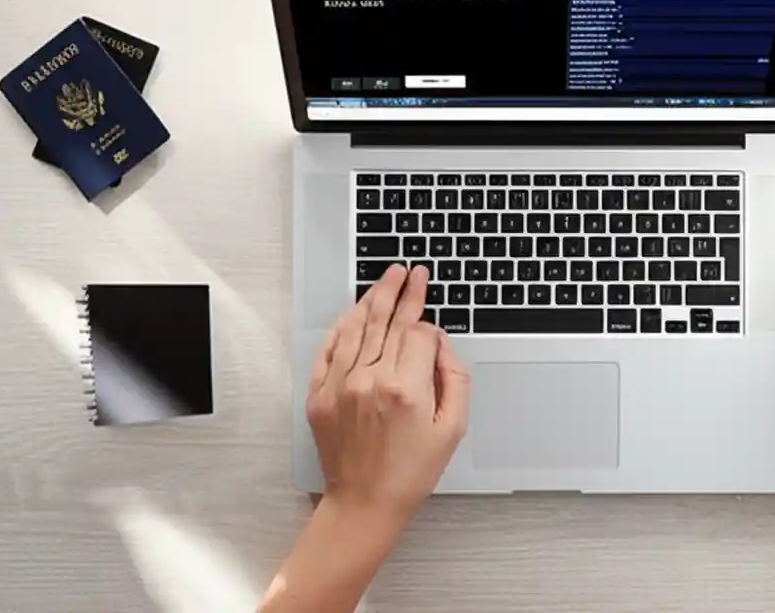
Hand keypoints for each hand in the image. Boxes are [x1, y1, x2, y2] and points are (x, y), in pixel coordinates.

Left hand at [307, 264, 469, 523]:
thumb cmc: (411, 471)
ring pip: (357, 327)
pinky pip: (329, 349)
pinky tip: (354, 312)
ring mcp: (340, 386)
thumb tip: (441, 343)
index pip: (419, 333)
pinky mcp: (319, 394)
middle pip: (388, 321)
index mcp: (406, 388)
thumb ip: (455, 378)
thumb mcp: (453, 428)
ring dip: (373, 299)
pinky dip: (342, 326)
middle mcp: (370, 380)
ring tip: (385, 280)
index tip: (432, 320)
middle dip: (402, 291)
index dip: (429, 324)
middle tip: (410, 272)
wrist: (365, 502)